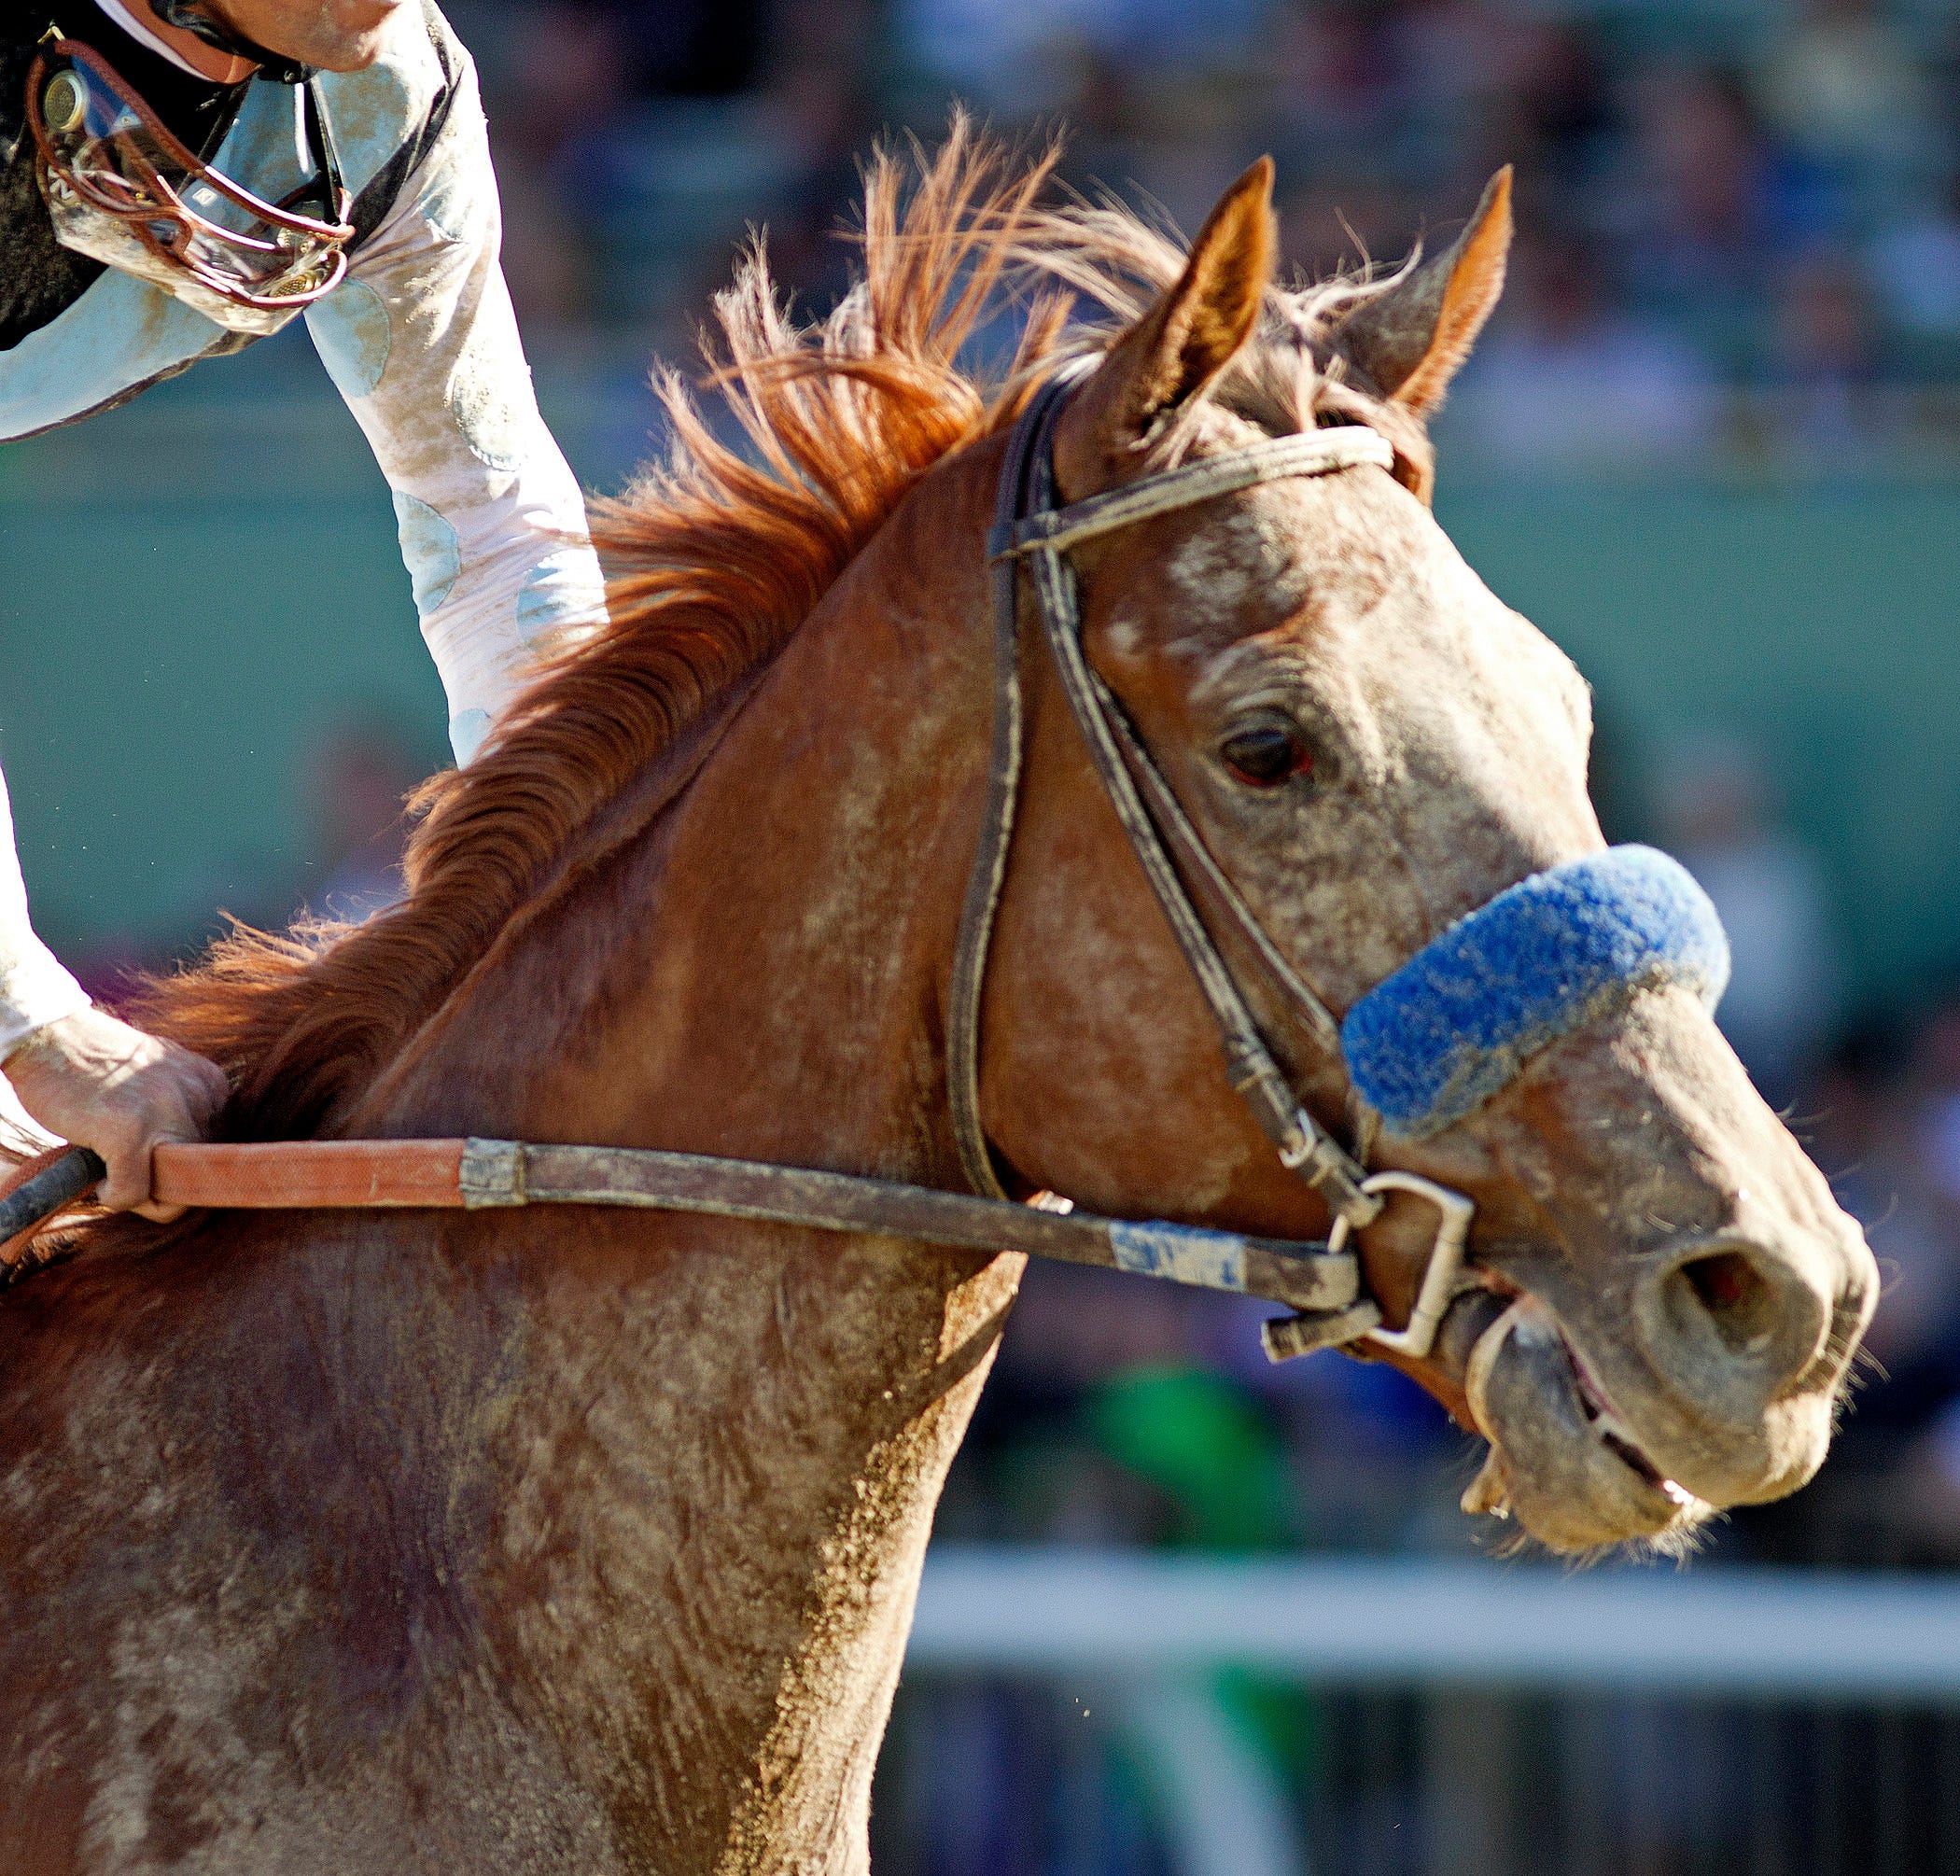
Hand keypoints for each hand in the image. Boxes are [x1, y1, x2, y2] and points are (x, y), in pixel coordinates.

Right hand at [3, 1009, 228, 1220]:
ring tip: (114, 1172)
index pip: (219, 1151)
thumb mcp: (158, 1078)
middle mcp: (197, 1096)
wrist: (49, 1035)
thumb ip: (181, 1110)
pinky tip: (100, 1180)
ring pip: (171, 1188)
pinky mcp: (128, 1132)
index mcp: (210, 1083)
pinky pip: (132, 1192)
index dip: (183, 1168)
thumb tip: (190, 1169)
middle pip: (198, 1173)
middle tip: (130, 1175)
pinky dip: (114, 1196)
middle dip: (163, 1184)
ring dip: (141, 1192)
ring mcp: (165, 1113)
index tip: (156, 1167)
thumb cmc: (96, 1066)